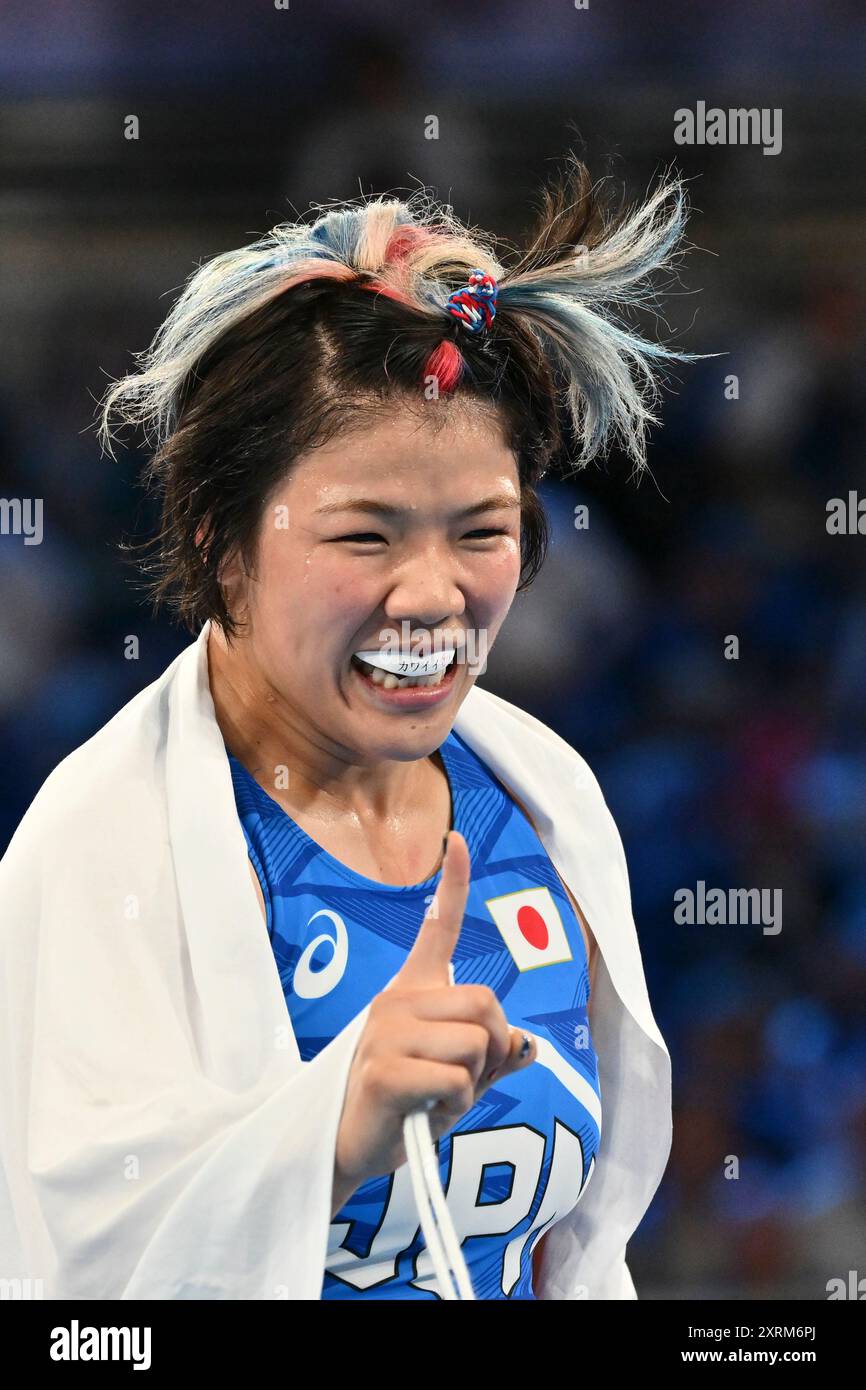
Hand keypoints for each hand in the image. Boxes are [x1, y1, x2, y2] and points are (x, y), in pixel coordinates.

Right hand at [332, 831, 536, 1211]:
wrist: (346, 1150)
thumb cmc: (403, 1110)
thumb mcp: (454, 1079)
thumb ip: (491, 1059)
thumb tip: (530, 1045)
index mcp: (411, 993)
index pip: (436, 928)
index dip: (453, 882)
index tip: (458, 838)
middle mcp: (396, 1001)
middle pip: (487, 1003)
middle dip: (494, 1049)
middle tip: (465, 1079)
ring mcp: (386, 1033)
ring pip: (477, 1043)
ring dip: (474, 1083)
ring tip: (437, 1098)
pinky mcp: (384, 1071)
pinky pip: (457, 1079)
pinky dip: (456, 1105)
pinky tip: (424, 1113)